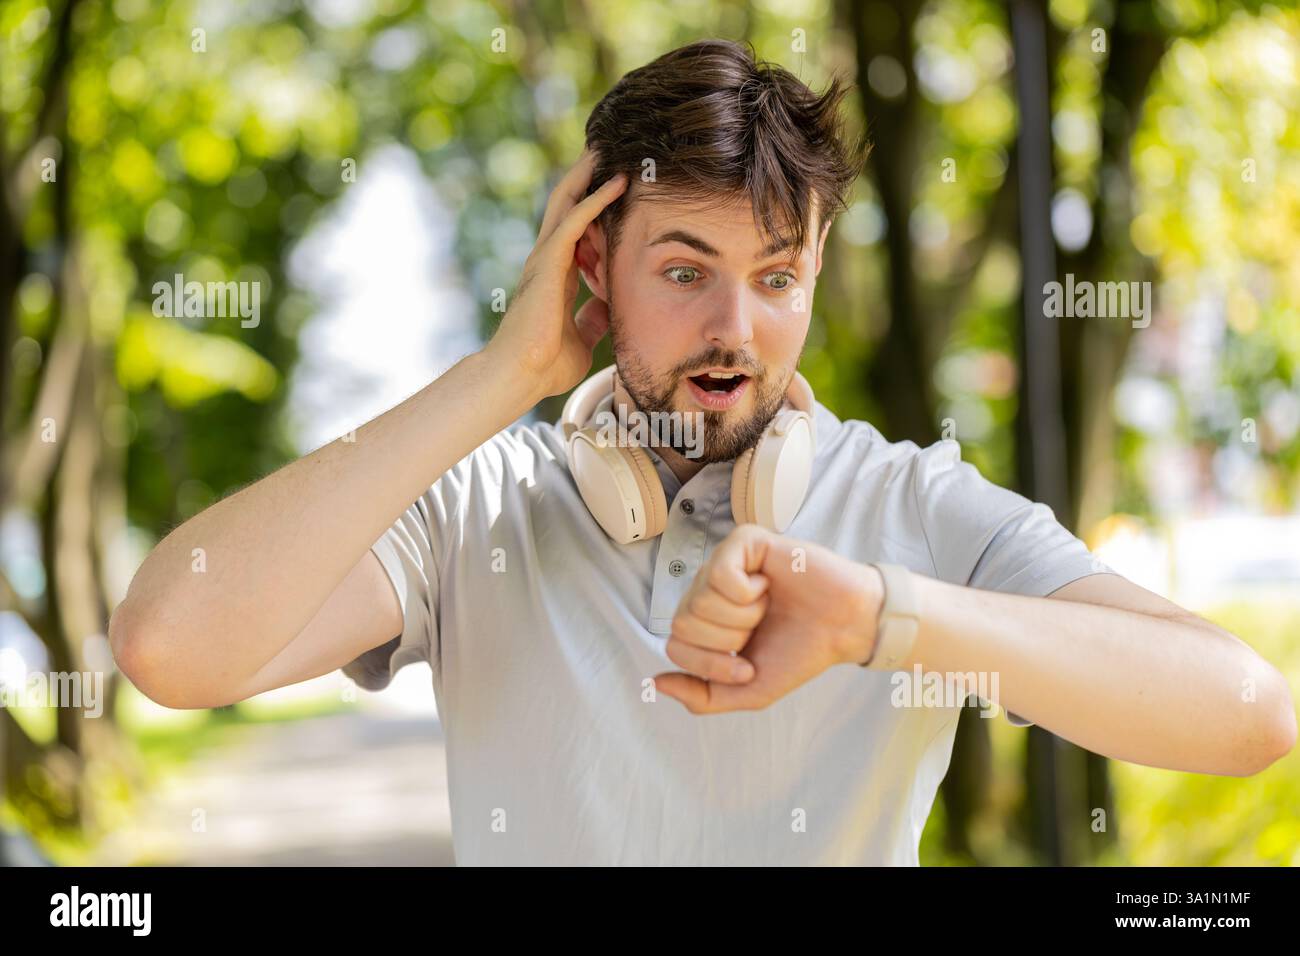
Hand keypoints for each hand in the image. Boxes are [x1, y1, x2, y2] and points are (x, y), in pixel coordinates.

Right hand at [483, 149, 627, 400]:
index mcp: (556, 276)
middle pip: (566, 206)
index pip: (575, 231)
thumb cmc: (545, 365)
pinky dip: (597, 200)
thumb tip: (604, 310)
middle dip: (584, 177)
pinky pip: (575, 221)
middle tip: (604, 151)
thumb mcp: (582, 339)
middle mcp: (548, 260)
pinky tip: (617, 184)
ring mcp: (545, 258)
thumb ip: (591, 320)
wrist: (522, 376)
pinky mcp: (548, 262)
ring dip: (588, 175)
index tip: (611, 186)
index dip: (591, 207)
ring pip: (567, 203)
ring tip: (606, 149)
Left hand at [654, 524, 883, 714]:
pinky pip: (720, 575)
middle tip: (760, 629)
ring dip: (743, 616)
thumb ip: (702, 696)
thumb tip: (656, 684)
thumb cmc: (799, 651)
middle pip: (683, 624)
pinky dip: (749, 592)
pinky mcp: (744, 540)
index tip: (748, 665)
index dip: (712, 665)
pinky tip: (769, 586)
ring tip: (767, 607)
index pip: (675, 646)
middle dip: (728, 640)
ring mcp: (723, 562)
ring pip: (700, 601)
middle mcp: (707, 590)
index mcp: (705, 622)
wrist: (845, 627)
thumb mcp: (749, 690)